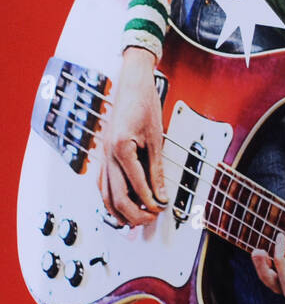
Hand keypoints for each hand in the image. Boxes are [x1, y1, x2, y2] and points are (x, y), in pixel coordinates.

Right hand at [98, 47, 168, 226]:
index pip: (136, 186)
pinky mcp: (102, 155)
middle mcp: (106, 155)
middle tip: (151, 219)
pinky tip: (122, 206)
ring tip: (138, 219)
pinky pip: (102, 184)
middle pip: (116, 197)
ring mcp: (101, 156)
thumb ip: (157, 169)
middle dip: (135, 213)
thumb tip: (161, 194)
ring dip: (121, 211)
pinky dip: (111, 199)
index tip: (163, 208)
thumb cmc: (144, 105)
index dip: (151, 201)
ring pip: (105, 194)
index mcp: (121, 149)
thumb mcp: (157, 138)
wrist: (132, 85)